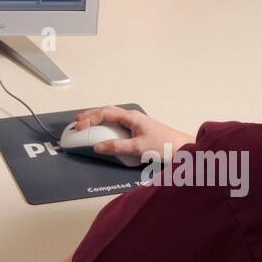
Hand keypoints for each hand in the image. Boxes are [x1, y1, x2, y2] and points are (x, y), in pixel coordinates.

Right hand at [73, 106, 194, 161]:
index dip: (89, 118)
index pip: (104, 113)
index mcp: (131, 117)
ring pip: (112, 116)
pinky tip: (103, 131)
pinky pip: (117, 123)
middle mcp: (132, 117)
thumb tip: (98, 146)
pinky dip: (106, 125)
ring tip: (86, 124)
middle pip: (106, 111)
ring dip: (97, 119)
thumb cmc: (165, 146)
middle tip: (77, 122)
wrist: (184, 150)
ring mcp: (135, 122)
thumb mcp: (139, 148)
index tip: (79, 126)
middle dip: (90, 115)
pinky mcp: (138, 129)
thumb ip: (117, 147)